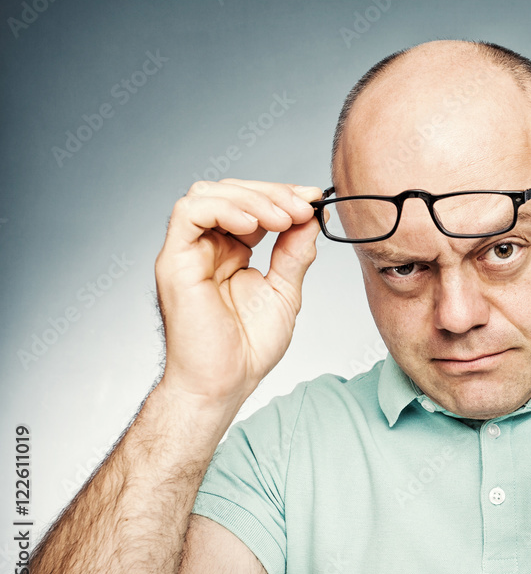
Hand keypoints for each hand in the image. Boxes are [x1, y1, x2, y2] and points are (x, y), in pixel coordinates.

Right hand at [154, 179, 321, 416]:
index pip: (250, 203)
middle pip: (230, 191)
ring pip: (207, 193)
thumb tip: (311, 218)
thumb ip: (294, 253)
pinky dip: (223, 209)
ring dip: (251, 198)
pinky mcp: (174, 260)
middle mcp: (207, 246)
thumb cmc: (247, 348)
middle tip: (303, 208)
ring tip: (283, 219)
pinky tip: (253, 226)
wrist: (225, 383)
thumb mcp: (284, 291)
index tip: (313, 199)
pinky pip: (188, 213)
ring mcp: (188, 251)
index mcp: (231, 251)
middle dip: (271, 193)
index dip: (281, 195)